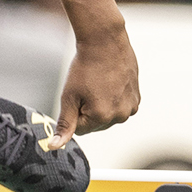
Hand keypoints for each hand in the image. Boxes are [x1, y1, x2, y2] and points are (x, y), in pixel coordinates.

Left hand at [53, 23, 139, 145]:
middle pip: (96, 125)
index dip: (75, 112)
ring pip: (109, 116)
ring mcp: (131, 107)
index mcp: (102, 117)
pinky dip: (114, 98)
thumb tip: (53, 147)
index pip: (80, 130)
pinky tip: (111, 83)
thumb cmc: (85, 68)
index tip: (79, 94)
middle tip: (90, 88)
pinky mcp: (137, 98)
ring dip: (102, 105)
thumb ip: (64, 125)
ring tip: (100, 84)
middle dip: (89, 110)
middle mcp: (120, 115)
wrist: (106, 43)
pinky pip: (121, 107)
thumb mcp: (69, 97)